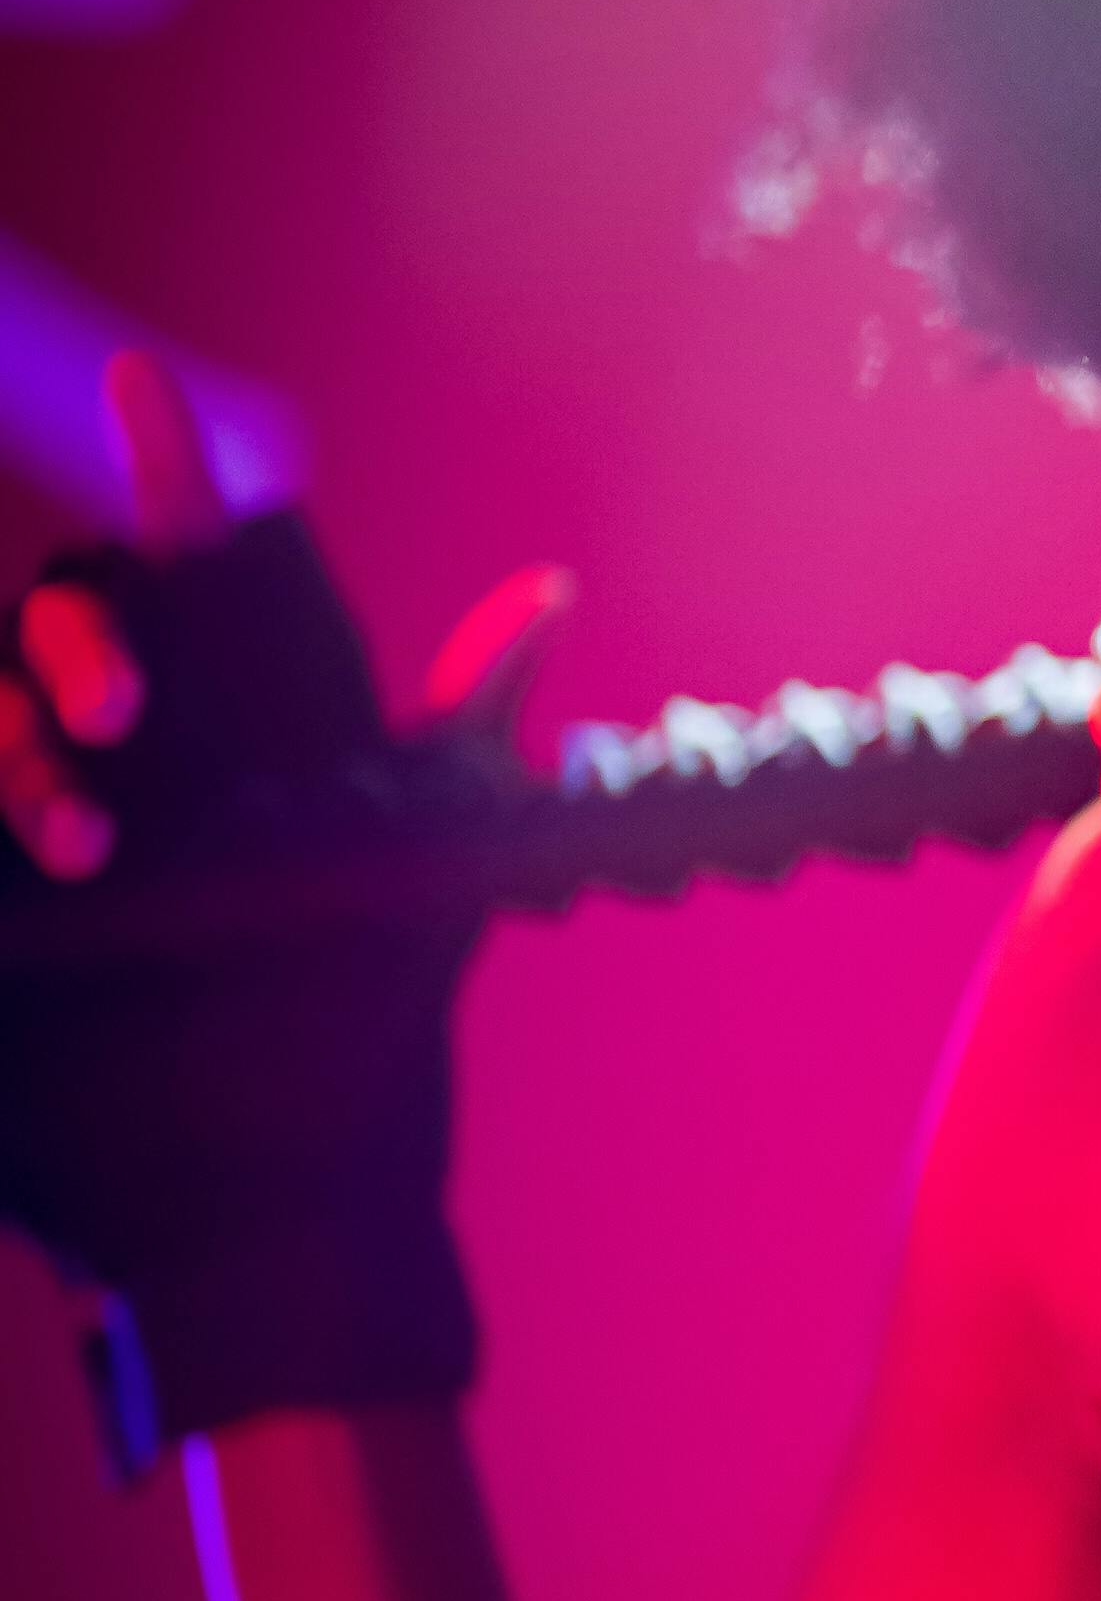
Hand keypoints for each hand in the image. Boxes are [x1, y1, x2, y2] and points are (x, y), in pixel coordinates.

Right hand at [1, 364, 568, 1465]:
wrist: (264, 1213)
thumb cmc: (351, 1047)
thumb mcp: (417, 876)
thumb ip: (455, 734)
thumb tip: (546, 594)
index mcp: (225, 736)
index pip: (177, 576)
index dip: (164, 480)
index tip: (145, 386)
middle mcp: (115, 765)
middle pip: (50, 624)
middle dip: (71, 648)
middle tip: (123, 723)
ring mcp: (29, 836)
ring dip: (7, 745)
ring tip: (76, 852)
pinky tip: (9, 865)